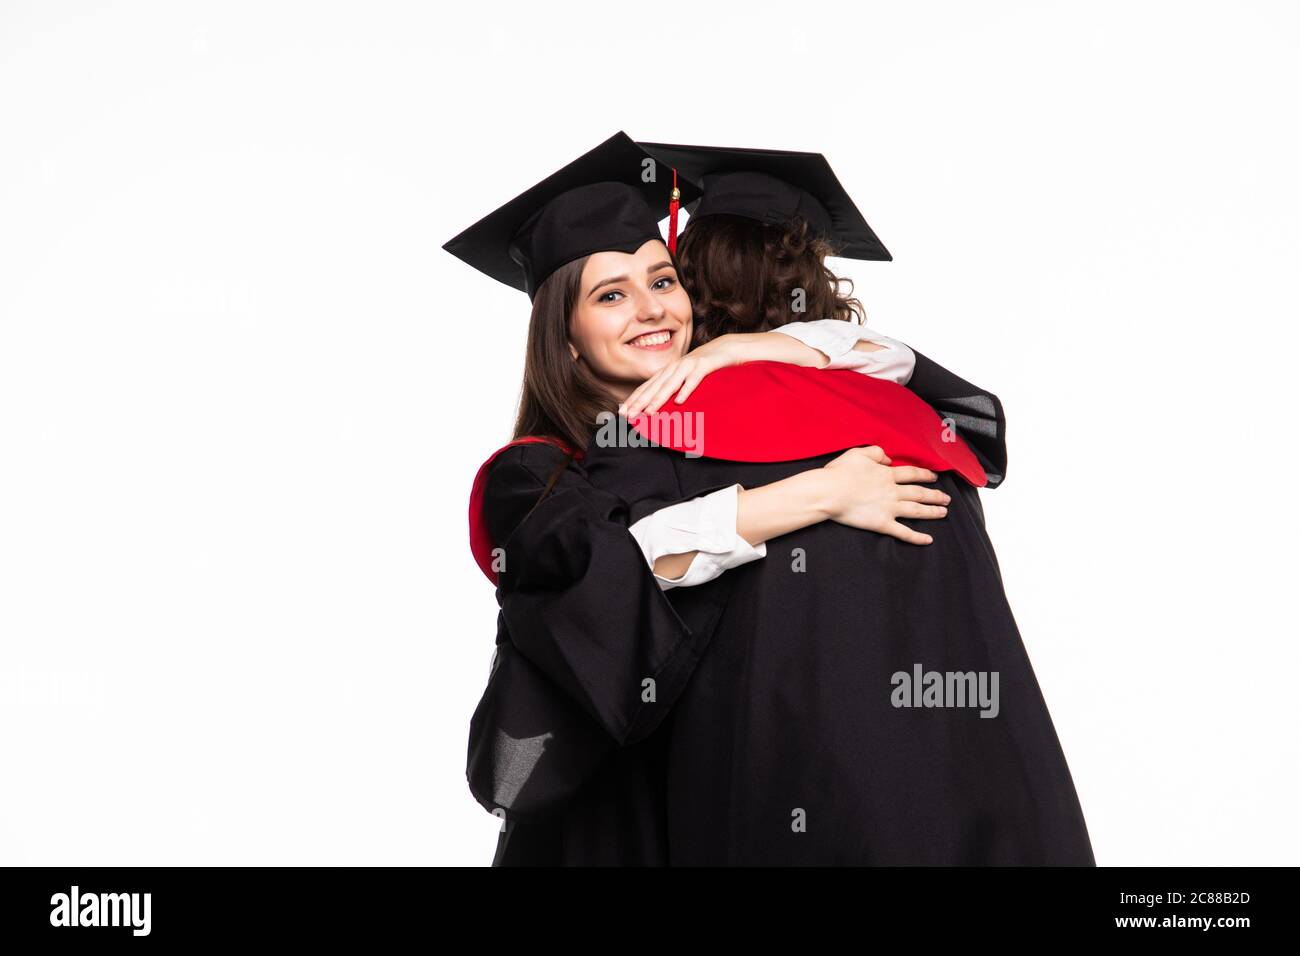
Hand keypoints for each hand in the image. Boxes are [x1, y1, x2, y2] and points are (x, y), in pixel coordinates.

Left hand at [619, 336, 745, 417]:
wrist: (726, 349)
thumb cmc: (703, 367)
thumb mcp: (684, 378)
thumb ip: (672, 389)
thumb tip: (657, 407)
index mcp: (668, 372)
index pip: (647, 387)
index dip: (634, 399)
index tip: (622, 412)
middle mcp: (674, 368)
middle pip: (654, 387)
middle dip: (640, 401)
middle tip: (628, 415)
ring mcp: (689, 366)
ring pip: (670, 384)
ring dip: (659, 398)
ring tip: (648, 412)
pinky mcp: (704, 366)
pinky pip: (694, 380)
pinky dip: (686, 390)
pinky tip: (679, 402)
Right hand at [820, 446, 950, 544]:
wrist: (829, 492)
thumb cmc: (840, 472)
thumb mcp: (858, 453)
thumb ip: (876, 452)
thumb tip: (888, 458)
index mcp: (886, 474)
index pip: (912, 474)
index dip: (925, 475)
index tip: (934, 477)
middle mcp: (892, 491)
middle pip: (919, 493)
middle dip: (935, 495)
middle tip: (946, 498)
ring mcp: (889, 508)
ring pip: (917, 511)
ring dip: (932, 512)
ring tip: (943, 513)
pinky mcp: (882, 524)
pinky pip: (903, 532)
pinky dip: (917, 537)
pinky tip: (928, 539)